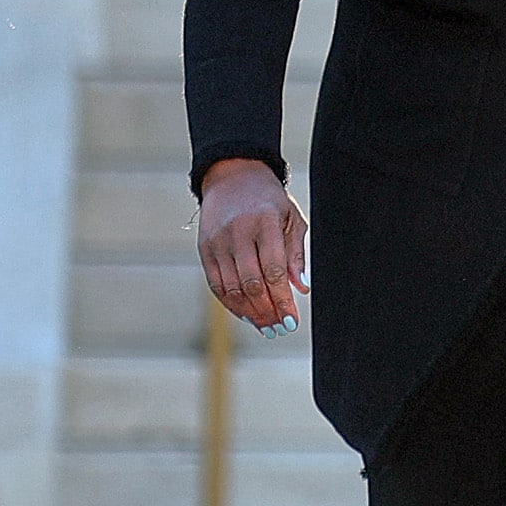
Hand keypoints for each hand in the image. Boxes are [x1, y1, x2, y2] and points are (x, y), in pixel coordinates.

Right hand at [198, 159, 306, 331]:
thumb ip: (296, 254)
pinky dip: (231, 304)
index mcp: (264, 222)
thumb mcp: (291, 219)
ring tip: (266, 327)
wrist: (233, 176)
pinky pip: (216, 285)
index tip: (292, 320)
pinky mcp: (204, 249)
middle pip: (251, 284)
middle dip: (267, 311)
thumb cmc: (269, 201)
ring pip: (231, 288)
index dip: (282, 299)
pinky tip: (246, 314)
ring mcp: (218, 241)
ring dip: (249, 313)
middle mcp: (238, 232)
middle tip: (280, 329)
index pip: (273, 270)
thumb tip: (302, 287)